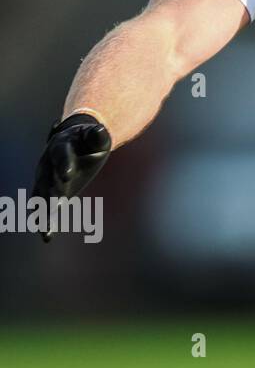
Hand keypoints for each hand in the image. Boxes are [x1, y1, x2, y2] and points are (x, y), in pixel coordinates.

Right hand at [32, 113, 111, 241]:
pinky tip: (46, 237)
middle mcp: (48, 163)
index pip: (61, 154)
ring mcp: (45, 177)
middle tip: (56, 205)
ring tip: (44, 227)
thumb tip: (99, 131)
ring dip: (43, 211)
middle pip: (49, 179)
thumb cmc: (90, 139)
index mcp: (61, 145)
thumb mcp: (96, 135)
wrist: (76, 141)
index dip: (64, 164)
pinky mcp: (47, 190)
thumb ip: (96, 135)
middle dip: (53, 192)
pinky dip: (45, 220)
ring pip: (42, 195)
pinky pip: (43, 206)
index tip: (67, 175)